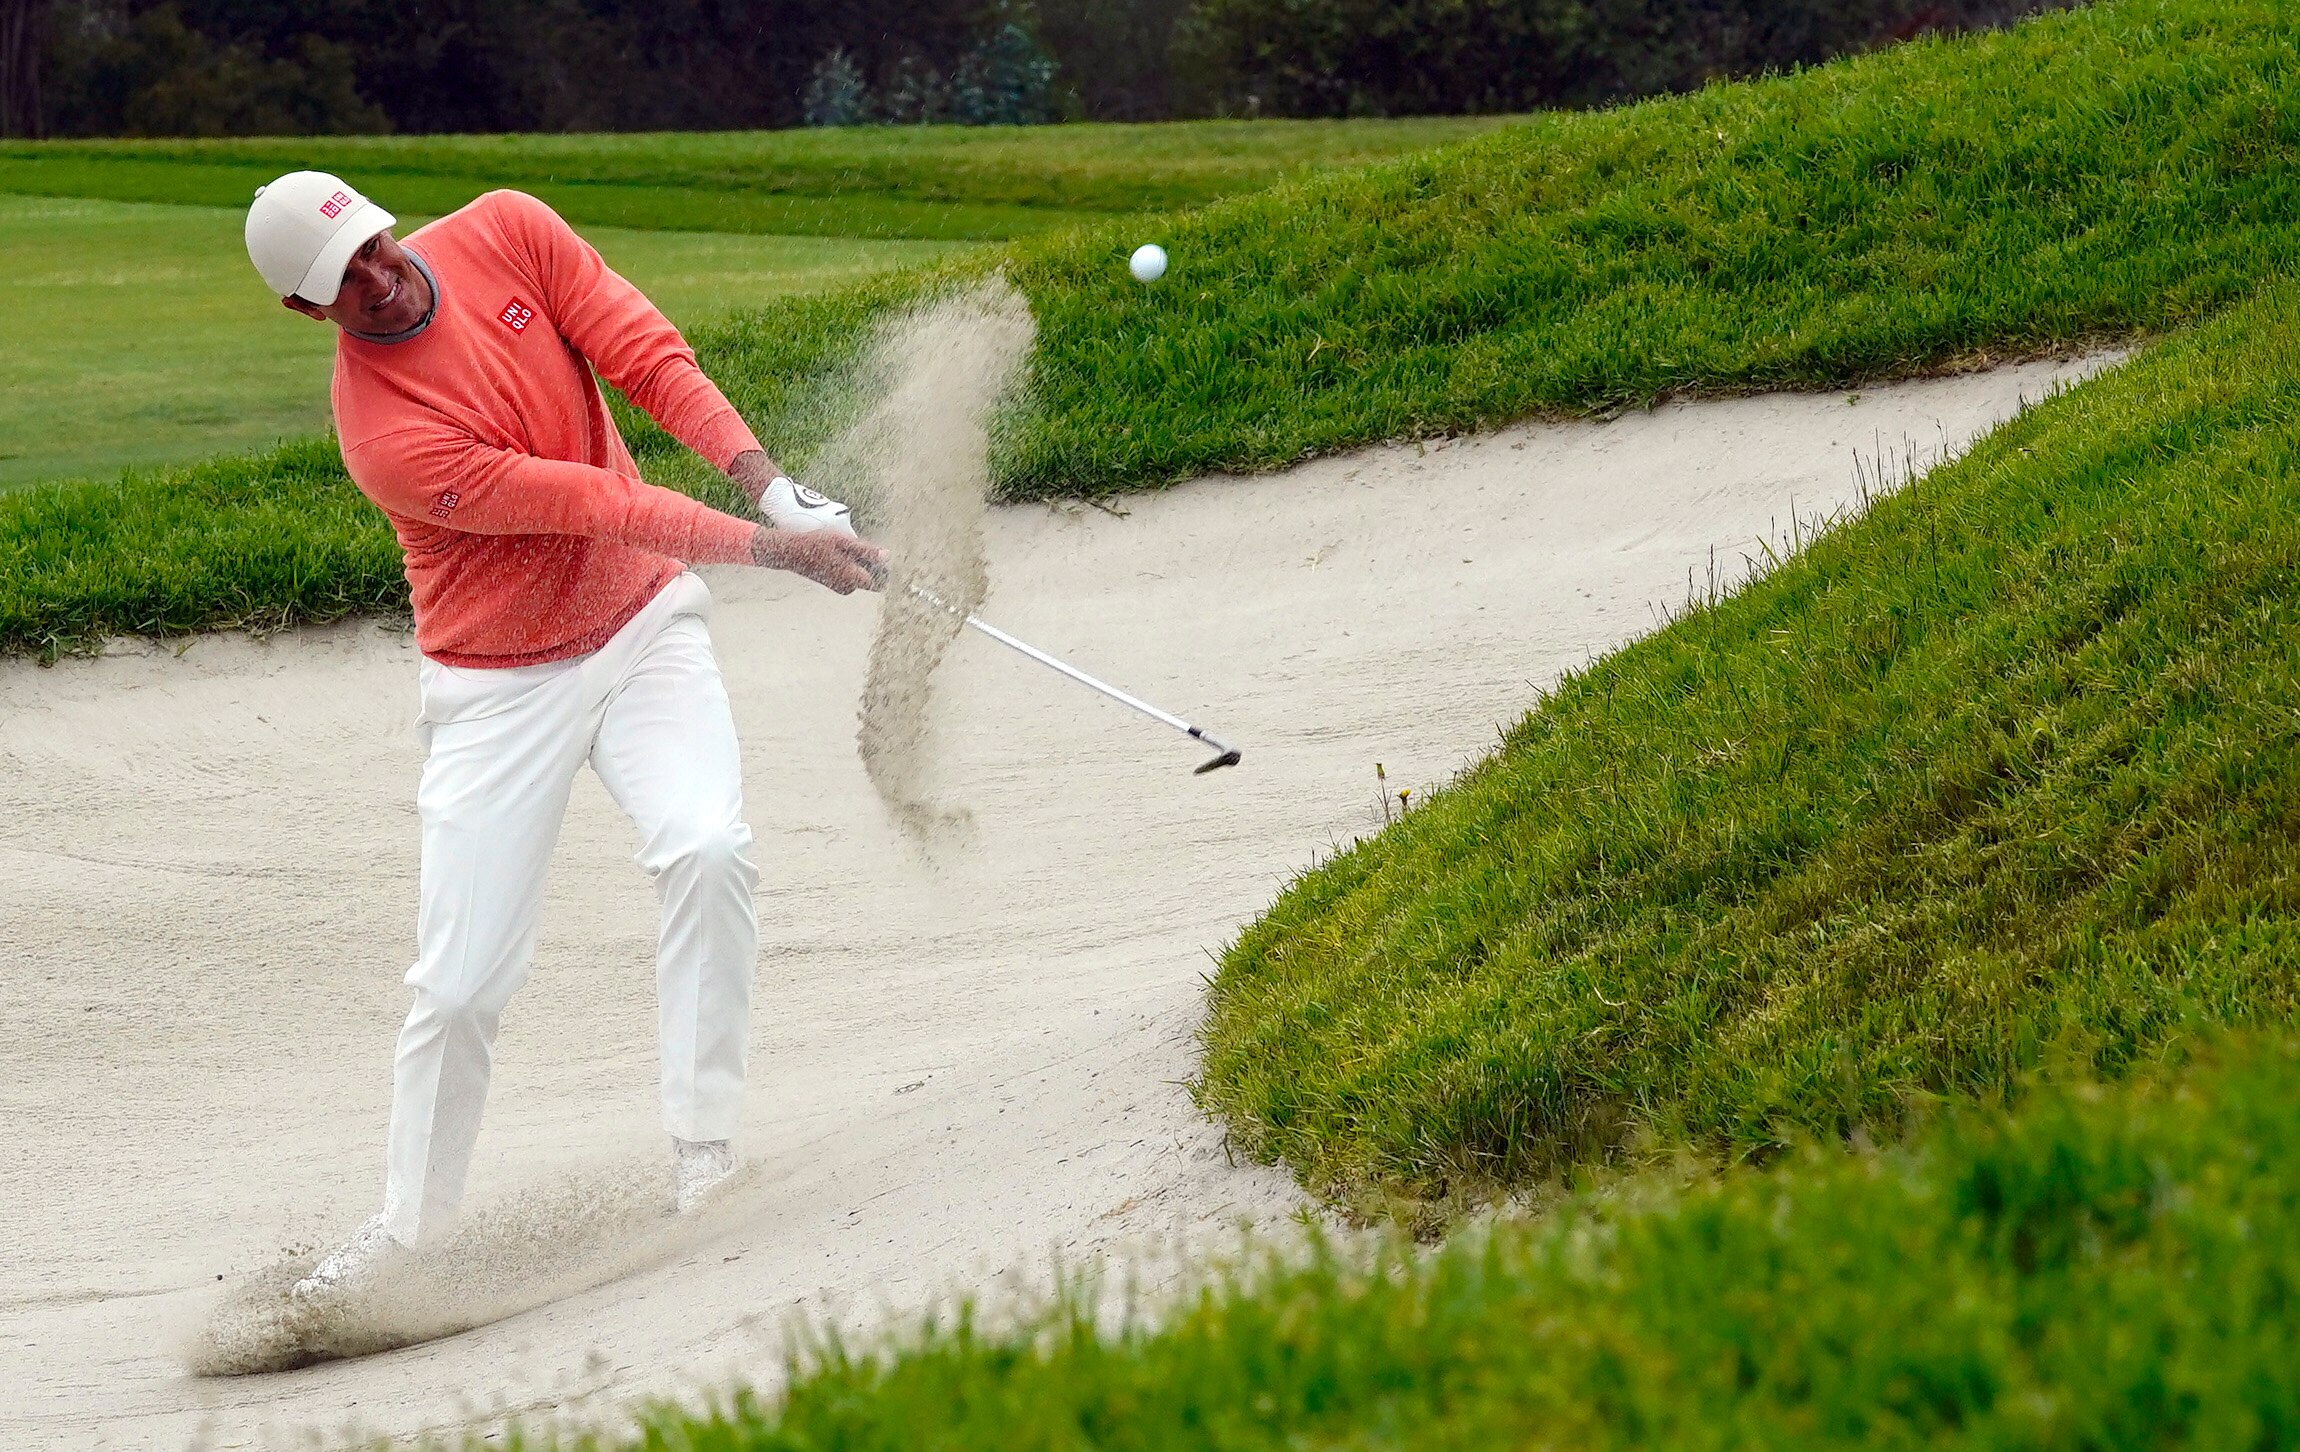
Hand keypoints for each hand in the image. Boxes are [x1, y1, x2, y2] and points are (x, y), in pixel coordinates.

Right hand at [750, 525, 887, 594]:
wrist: (791, 552)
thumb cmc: (817, 543)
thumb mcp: (844, 542)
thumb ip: (867, 551)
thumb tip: (888, 557)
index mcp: (853, 578)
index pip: (881, 580)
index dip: (882, 566)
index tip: (875, 553)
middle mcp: (848, 587)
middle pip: (872, 579)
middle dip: (871, 566)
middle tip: (858, 549)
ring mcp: (840, 588)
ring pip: (861, 577)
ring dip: (860, 564)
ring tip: (844, 550)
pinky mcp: (835, 585)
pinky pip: (851, 576)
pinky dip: (850, 566)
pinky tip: (838, 554)